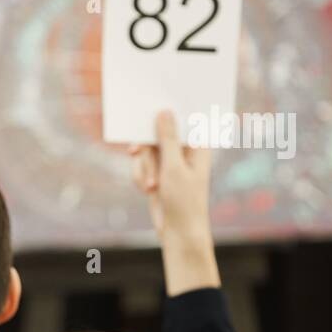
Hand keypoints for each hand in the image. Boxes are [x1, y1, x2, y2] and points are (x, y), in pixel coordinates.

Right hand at [128, 110, 219, 295]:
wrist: (177, 232)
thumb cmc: (184, 200)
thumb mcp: (173, 167)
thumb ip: (167, 138)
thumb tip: (163, 112)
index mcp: (196, 145)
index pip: (183, 118)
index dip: (168, 109)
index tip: (154, 98)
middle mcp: (183, 151)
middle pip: (157, 133)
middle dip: (146, 148)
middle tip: (135, 149)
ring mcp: (168, 162)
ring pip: (145, 151)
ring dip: (143, 168)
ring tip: (152, 186)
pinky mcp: (156, 173)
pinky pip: (140, 165)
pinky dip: (140, 176)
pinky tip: (148, 190)